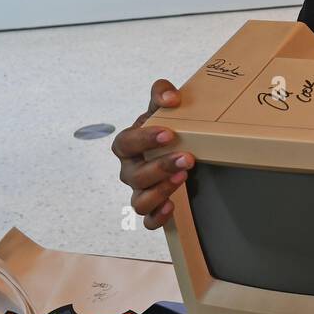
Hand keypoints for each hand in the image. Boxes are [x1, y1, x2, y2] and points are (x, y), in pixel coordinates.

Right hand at [113, 79, 190, 229]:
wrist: (177, 144)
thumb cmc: (165, 127)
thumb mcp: (163, 106)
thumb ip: (162, 93)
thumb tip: (171, 99)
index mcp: (128, 145)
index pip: (125, 143)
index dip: (144, 140)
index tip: (169, 134)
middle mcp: (130, 170)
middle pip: (135, 175)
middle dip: (161, 167)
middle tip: (188, 157)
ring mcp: (139, 190)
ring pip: (139, 200)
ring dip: (160, 190)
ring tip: (183, 176)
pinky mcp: (153, 206)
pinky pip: (148, 220)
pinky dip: (157, 217)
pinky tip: (172, 206)